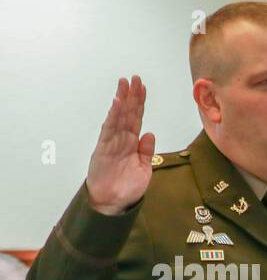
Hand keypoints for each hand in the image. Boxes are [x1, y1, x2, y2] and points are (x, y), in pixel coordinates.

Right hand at [86, 76, 155, 215]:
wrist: (113, 202)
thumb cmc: (127, 187)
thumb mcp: (144, 169)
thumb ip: (146, 152)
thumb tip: (150, 134)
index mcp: (133, 144)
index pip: (137, 119)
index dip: (140, 103)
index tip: (143, 88)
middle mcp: (122, 139)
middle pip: (128, 113)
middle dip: (132, 96)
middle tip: (135, 78)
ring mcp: (112, 142)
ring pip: (118, 117)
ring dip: (122, 100)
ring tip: (125, 84)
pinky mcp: (103, 147)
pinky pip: (109, 128)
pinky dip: (113, 115)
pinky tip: (117, 102)